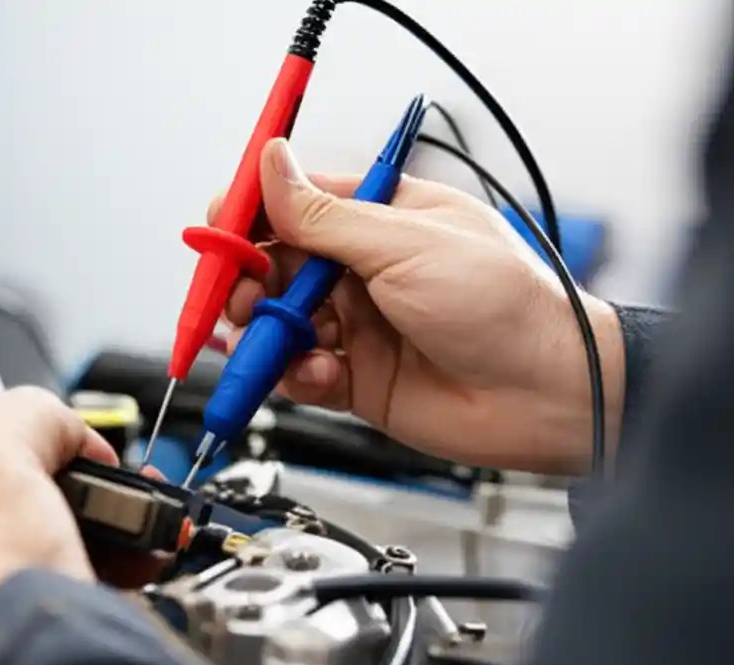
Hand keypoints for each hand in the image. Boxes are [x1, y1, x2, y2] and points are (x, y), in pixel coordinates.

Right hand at [220, 139, 624, 474]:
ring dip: (267, 331)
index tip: (218, 230)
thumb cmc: (505, 305)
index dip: (251, 214)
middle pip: (275, 266)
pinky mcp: (356, 380)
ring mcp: (359, 325)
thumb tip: (272, 164)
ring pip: (279, 322)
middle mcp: (364, 269)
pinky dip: (297, 375)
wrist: (548, 397)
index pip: (295, 203)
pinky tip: (319, 373)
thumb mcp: (404, 244)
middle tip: (242, 297)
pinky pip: (300, 373)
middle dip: (248, 280)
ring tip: (276, 341)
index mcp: (380, 218)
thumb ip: (323, 215)